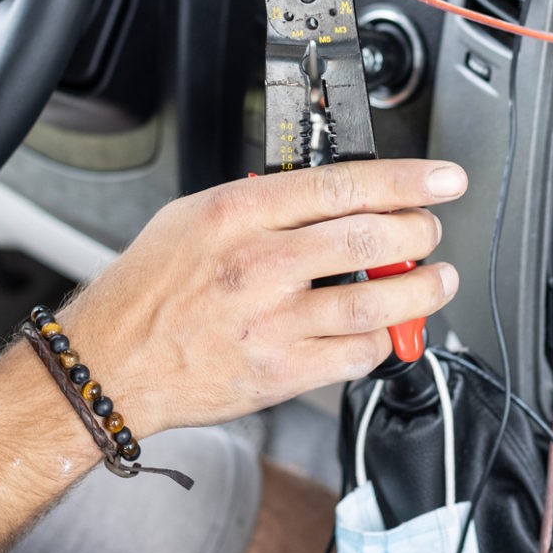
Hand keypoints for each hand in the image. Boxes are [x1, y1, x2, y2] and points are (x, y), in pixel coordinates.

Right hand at [59, 158, 466, 437]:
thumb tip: (329, 194)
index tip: (443, 180)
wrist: (109, 364)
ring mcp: (272, 323)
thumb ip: (262, 202)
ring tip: (436, 280)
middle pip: (370, 239)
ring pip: (376, 302)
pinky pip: (356, 354)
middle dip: (420, 233)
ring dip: (421, 290)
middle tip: (431, 231)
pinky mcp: (279, 372)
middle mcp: (260, 265)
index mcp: (238, 214)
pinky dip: (383, 340)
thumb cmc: (148, 289)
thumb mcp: (194, 216)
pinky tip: (385, 329)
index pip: (342, 185)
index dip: (406, 181)